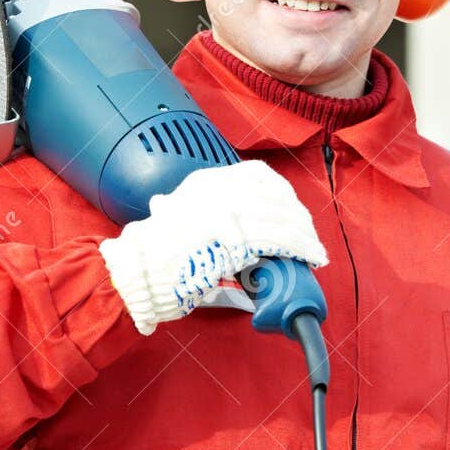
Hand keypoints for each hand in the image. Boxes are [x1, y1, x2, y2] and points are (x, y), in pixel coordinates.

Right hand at [98, 159, 327, 334]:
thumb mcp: (171, 218)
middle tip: (309, 236)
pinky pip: (279, 239)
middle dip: (298, 218)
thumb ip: (191, 211)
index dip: (283, 193)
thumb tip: (204, 218)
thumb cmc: (151, 255)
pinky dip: (301, 248)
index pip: (257, 175)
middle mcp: (218, 191)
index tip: (293, 210)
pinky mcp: (236, 239)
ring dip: (304, 237)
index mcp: (204, 183)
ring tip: (313, 252)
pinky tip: (310, 257)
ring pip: (281, 218)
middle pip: (275, 197)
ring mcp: (227, 212)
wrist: (135, 274)